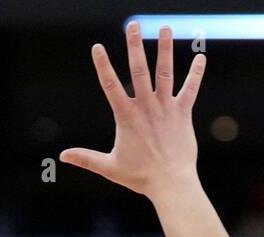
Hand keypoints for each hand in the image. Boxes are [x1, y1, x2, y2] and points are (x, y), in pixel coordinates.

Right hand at [60, 22, 205, 197]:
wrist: (171, 183)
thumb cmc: (140, 177)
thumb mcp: (109, 167)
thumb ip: (86, 158)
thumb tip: (62, 157)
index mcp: (126, 116)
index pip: (110, 85)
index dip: (102, 65)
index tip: (97, 47)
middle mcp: (146, 107)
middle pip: (139, 69)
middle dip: (135, 45)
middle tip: (133, 24)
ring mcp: (166, 108)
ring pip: (165, 72)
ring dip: (165, 49)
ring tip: (165, 27)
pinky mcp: (183, 114)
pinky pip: (190, 90)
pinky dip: (195, 74)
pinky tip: (201, 57)